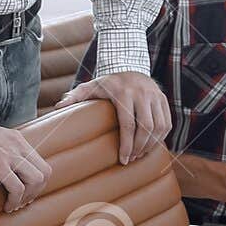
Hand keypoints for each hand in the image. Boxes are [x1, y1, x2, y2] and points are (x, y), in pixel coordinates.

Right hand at [0, 120, 52, 211]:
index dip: (37, 182)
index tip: (26, 193)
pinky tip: (6, 207)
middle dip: (37, 191)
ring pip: (35, 180)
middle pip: (44, 172)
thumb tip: (3, 162)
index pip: (40, 163)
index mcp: (16, 138)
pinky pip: (16, 187)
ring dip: (28, 197)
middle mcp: (17, 145)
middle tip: (23, 201)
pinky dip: (15, 201)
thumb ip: (0, 145)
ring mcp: (8, 154)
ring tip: (14, 205)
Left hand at [56, 71, 170, 164]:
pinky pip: (167, 122)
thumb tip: (58, 107)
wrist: (129, 66)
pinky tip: (151, 145)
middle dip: (140, 147)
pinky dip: (161, 137)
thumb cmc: (107, 83)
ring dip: (151, 144)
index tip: (123, 160)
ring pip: (160, 126)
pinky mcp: (163, 99)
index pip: (128, 123)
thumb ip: (75, 96)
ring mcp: (155, 96)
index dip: (127, 144)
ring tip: (140, 154)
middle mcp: (142, 93)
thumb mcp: (90, 86)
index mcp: (123, 92)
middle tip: (132, 159)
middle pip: (146, 127)